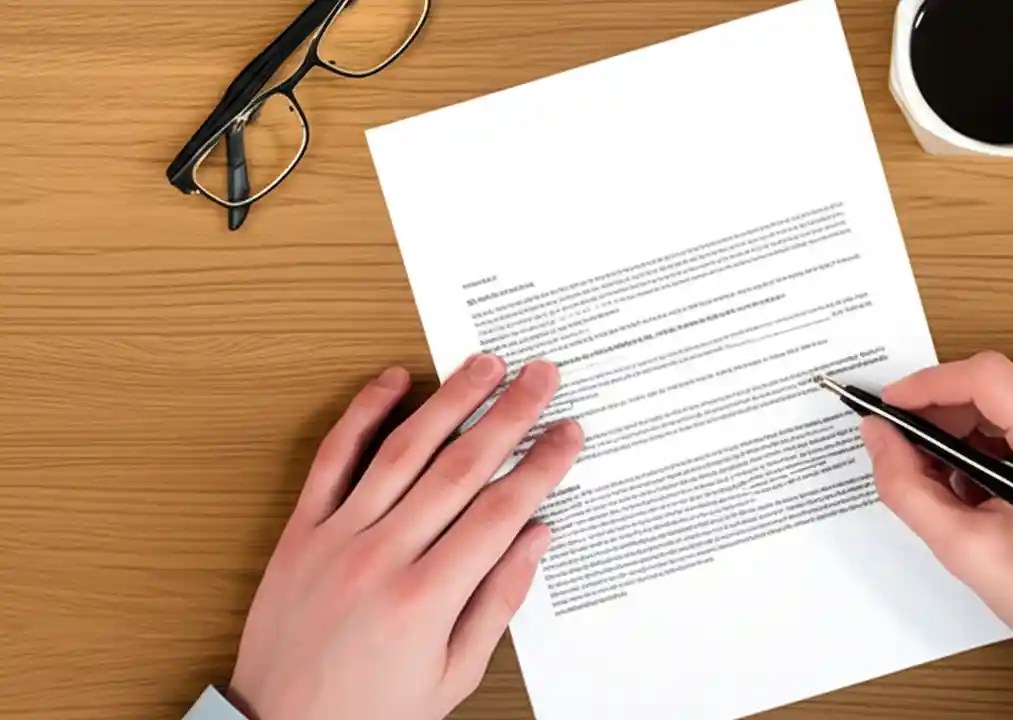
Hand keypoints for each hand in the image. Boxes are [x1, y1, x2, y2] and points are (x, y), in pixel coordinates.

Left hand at [226, 356, 580, 719]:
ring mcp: (337, 536)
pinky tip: (392, 381)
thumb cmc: (370, 712)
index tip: (567, 434)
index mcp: (427, 598)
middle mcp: (383, 556)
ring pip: (403, 450)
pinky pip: (333, 459)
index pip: (500, 511)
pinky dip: (362, 414)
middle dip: (509, 415)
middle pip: (460, 467)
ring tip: (483, 365)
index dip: (541, 465)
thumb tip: (535, 538)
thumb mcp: (453, 674)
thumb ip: (497, 601)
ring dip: (449, 400)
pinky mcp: (301, 530)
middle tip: (541, 376)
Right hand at [861, 351, 1012, 700]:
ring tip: (959, 491)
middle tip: (913, 461)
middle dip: (945, 417)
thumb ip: (907, 486)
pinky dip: (1001, 441)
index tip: (891, 407)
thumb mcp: (967, 551)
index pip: (986, 377)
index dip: (927, 384)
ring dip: (972, 434)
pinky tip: (992, 489)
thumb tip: (878, 435)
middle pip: (998, 386)